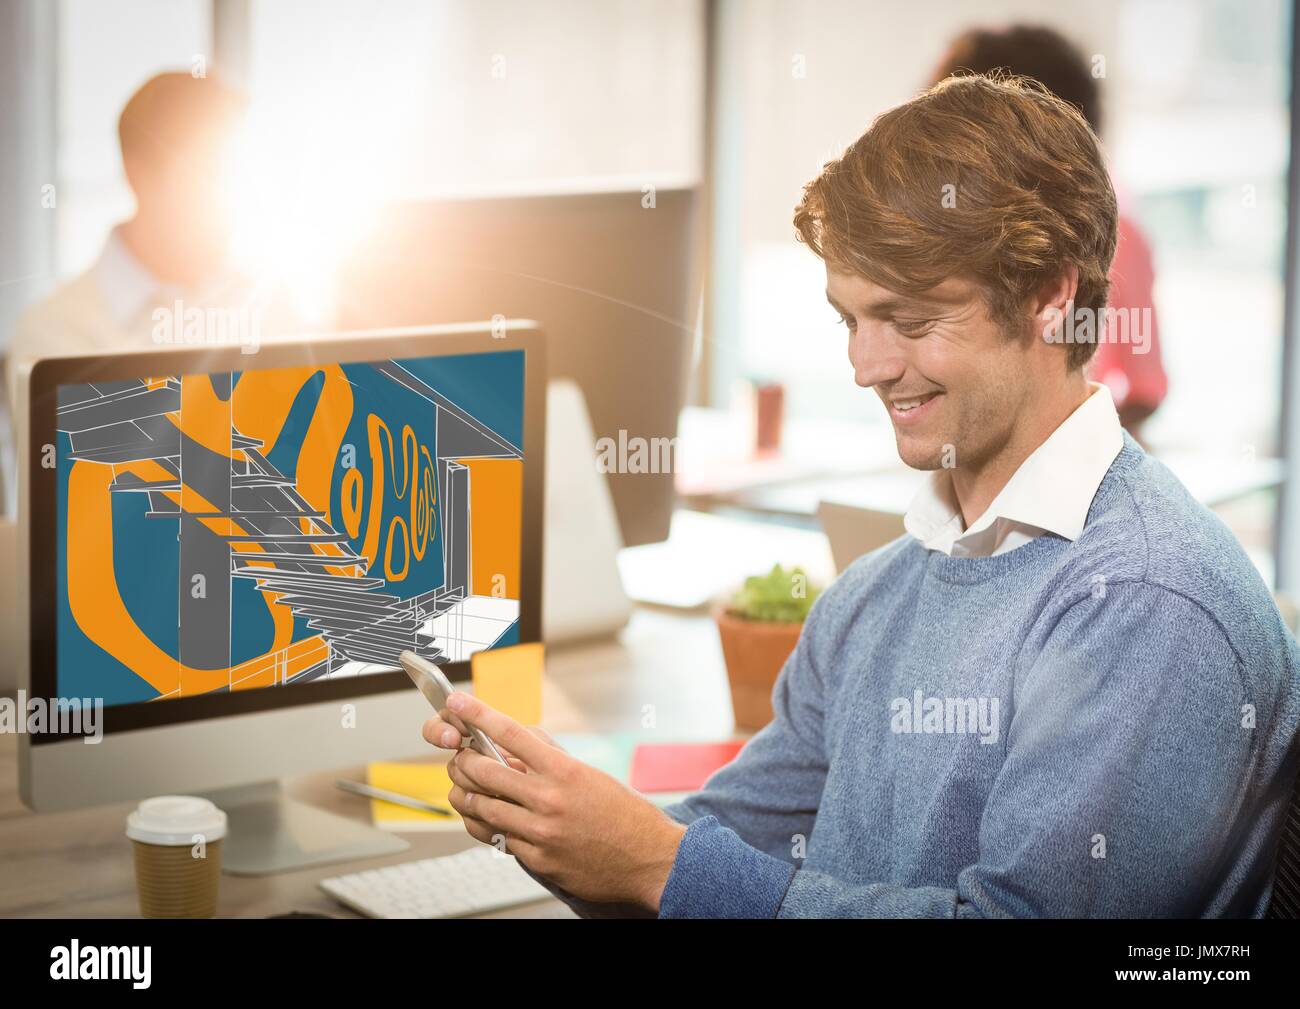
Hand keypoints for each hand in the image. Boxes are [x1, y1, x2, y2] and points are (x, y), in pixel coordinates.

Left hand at [424, 692, 687, 911]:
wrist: (649, 860)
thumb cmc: (624, 815)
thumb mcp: (590, 774)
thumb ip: (551, 758)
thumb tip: (519, 740)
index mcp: (564, 771)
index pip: (511, 734)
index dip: (478, 714)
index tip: (459, 701)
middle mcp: (549, 799)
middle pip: (484, 771)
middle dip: (462, 760)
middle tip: (458, 755)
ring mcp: (540, 832)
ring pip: (481, 807)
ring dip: (465, 795)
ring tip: (462, 789)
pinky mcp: (537, 860)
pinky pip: (496, 839)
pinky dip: (484, 826)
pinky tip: (483, 819)